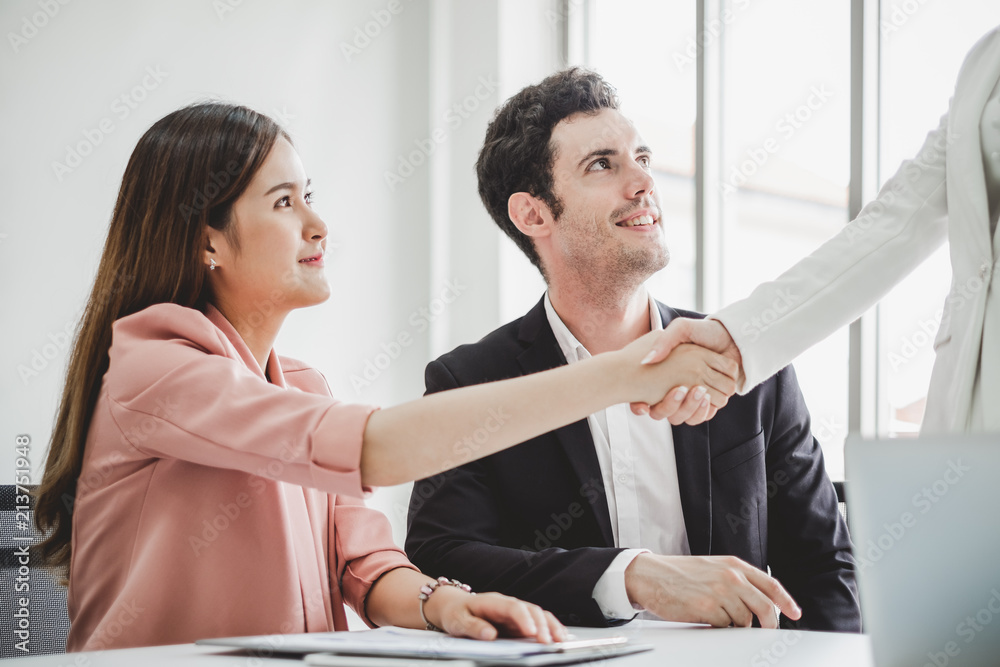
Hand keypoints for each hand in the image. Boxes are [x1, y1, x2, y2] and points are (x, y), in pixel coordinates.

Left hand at [423, 587, 567, 642]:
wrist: (454, 606)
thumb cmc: (457, 613)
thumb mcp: (458, 621)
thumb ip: (473, 627)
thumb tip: (489, 634)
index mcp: (493, 602)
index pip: (513, 607)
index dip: (524, 619)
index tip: (531, 632)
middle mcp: (507, 604)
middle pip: (530, 610)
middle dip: (542, 625)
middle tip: (548, 642)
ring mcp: (514, 612)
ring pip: (538, 614)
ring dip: (550, 626)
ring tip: (560, 640)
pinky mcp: (518, 621)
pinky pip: (538, 621)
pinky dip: (550, 627)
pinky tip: (559, 635)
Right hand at [619, 332, 737, 411]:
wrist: (733, 338)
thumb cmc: (705, 332)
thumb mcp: (681, 329)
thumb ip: (664, 341)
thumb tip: (648, 360)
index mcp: (664, 375)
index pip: (645, 401)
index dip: (643, 406)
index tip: (643, 405)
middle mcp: (676, 388)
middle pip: (665, 413)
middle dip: (673, 405)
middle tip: (681, 389)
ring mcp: (693, 397)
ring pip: (684, 416)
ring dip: (691, 406)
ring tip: (698, 390)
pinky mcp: (710, 401)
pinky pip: (702, 416)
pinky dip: (704, 409)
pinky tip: (705, 396)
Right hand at [624, 554, 800, 628]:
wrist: (650, 575)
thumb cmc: (679, 573)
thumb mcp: (712, 568)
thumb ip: (736, 580)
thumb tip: (757, 604)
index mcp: (733, 565)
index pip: (770, 584)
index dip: (786, 601)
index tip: (795, 613)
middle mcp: (730, 576)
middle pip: (765, 607)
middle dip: (769, 624)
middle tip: (765, 631)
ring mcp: (720, 592)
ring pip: (744, 620)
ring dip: (734, 624)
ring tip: (716, 614)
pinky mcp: (707, 608)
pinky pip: (725, 627)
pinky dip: (719, 627)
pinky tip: (705, 617)